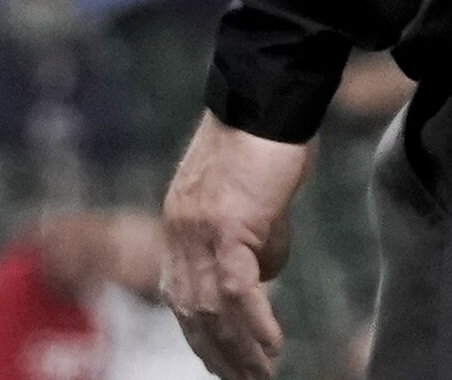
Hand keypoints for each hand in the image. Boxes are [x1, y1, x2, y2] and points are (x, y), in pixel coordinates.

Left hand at [163, 112, 311, 379]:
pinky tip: (273, 346)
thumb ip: (253, 243)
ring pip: (213, 308)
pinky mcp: (224, 224)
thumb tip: (262, 278)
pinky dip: (255, 324)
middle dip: (219, 354)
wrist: (267, 100)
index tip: (217, 365)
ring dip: (240, 349)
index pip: (180, 296)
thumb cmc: (267, 145)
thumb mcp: (254, 205)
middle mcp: (178, 231)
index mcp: (178, 225)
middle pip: (192, 310)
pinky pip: (237, 289)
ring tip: (262, 375)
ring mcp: (196, 228)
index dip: (199, 335)